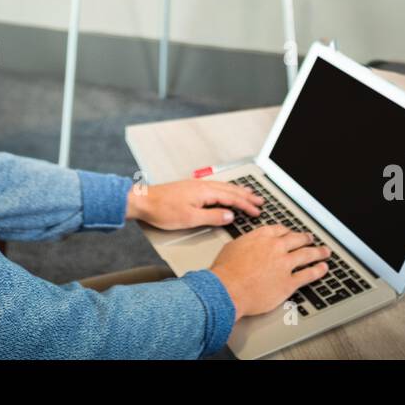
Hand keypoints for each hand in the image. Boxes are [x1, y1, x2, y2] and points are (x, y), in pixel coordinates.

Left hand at [125, 179, 263, 229]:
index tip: (257, 211)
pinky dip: (226, 189)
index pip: (232, 198)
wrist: (144, 201)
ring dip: (238, 191)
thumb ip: (212, 217)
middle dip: (247, 196)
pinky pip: (216, 187)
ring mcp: (197, 185)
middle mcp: (203, 185)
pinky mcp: (191, 188)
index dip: (246, 205)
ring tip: (249, 194)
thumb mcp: (190, 218)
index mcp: (205, 192)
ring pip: (224, 187)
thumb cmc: (163, 210)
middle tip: (260, 201)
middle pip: (230, 190)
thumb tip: (230, 216)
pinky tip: (226, 192)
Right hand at [210, 226, 331, 320]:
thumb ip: (245, 243)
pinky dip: (318, 271)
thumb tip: (246, 245)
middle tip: (310, 239)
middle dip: (306, 239)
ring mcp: (284, 264)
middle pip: (297, 239)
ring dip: (318, 252)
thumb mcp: (232, 248)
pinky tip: (323, 269)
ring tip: (325, 252)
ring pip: (307, 254)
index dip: (288, 231)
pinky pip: (308, 274)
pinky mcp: (289, 282)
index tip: (291, 233)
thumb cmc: (225, 272)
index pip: (280, 230)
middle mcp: (275, 247)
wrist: (227, 289)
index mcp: (261, 237)